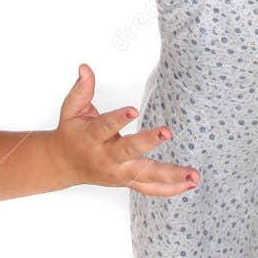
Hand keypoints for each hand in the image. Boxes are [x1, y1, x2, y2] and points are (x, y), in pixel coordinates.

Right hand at [52, 65, 197, 196]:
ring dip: (171, 176)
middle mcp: (106, 158)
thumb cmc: (72, 134)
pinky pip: (150, 189)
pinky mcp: (127, 181)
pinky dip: (169, 189)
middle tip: (167, 132)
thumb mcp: (71, 110)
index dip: (118, 118)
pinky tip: (188, 185)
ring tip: (193, 175)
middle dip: (148, 142)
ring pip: (145, 176)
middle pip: (128, 152)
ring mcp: (118, 173)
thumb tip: (85, 68)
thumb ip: (81, 90)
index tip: (133, 109)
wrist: (64, 165)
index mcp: (91, 138)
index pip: (105, 127)